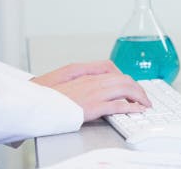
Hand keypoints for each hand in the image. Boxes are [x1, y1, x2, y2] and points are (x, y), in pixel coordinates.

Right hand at [33, 62, 150, 121]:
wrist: (35, 102)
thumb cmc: (44, 94)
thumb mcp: (61, 79)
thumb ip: (77, 78)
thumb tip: (88, 82)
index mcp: (84, 73)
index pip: (111, 70)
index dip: (124, 77)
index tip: (130, 85)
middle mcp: (91, 80)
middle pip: (122, 79)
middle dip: (136, 88)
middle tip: (143, 96)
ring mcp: (93, 92)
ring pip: (124, 89)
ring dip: (138, 96)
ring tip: (144, 104)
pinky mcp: (92, 107)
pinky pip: (117, 105)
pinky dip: (130, 107)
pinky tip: (136, 110)